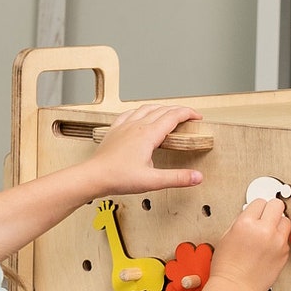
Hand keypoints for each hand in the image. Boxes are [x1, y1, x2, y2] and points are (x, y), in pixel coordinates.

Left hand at [88, 102, 205, 193]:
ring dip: (161, 108)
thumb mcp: (153, 181)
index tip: (197, 117)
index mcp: (148, 135)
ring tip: (168, 113)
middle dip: (178, 111)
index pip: (173, 116)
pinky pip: (130, 113)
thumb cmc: (118, 178)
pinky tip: (140, 114)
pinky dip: (141, 111)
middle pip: (162, 110)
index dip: (188, 114)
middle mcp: (137, 126)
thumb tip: (197, 177)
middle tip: (188, 116)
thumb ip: (177, 178)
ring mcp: (125, 126)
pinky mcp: (115, 130)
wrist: (93, 176)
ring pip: (146, 109)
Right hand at [208, 199, 290, 290]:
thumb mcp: (226, 236)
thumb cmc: (227, 267)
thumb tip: (252, 214)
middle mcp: (264, 230)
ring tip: (268, 232)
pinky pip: (285, 238)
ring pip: (285, 220)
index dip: (256, 207)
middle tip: (266, 216)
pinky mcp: (284, 253)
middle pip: (277, 204)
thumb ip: (241, 221)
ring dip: (277, 223)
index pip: (259, 201)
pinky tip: (268, 247)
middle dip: (270, 209)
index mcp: (246, 223)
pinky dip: (278, 239)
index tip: (256, 212)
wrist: (236, 288)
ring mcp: (277, 242)